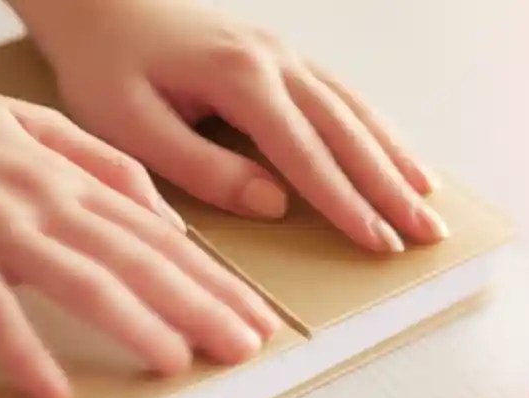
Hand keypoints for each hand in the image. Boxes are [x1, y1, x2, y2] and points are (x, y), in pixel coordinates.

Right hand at [0, 84, 280, 397]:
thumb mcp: (10, 119)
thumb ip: (87, 155)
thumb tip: (155, 208)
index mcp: (53, 165)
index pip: (150, 227)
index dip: (206, 273)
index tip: (248, 311)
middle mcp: (32, 194)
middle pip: (134, 255)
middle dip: (199, 304)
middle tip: (244, 348)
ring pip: (81, 279)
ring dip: (136, 324)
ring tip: (179, 363)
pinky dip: (25, 354)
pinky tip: (54, 393)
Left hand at [19, 0, 450, 252]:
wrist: (98, 0)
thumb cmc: (104, 65)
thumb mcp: (130, 125)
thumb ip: (201, 168)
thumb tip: (273, 205)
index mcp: (239, 78)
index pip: (306, 154)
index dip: (345, 204)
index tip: (378, 242)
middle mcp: (274, 59)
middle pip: (347, 132)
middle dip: (390, 187)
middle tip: (427, 234)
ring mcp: (282, 52)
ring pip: (355, 110)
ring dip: (395, 157)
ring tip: (430, 202)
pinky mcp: (279, 54)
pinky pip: (342, 94)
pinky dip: (377, 128)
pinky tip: (396, 154)